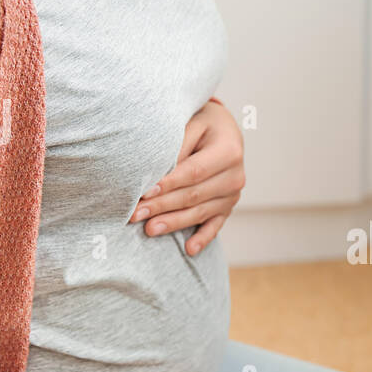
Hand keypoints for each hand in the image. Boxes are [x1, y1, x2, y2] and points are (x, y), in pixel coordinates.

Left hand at [131, 99, 243, 254]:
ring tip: (149, 230)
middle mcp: (236, 176)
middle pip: (195, 195)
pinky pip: (215, 225)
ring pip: (200, 212)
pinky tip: (189, 250)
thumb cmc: (202, 123)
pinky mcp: (228, 206)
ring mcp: (233, 194)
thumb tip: (156, 170)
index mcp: (229, 151)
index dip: (168, 184)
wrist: (223, 130)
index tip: (144, 192)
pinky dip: (203, 238)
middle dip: (163, 206)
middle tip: (136, 215)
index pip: (194, 172)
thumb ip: (176, 143)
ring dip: (174, 223)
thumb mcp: (191, 122)